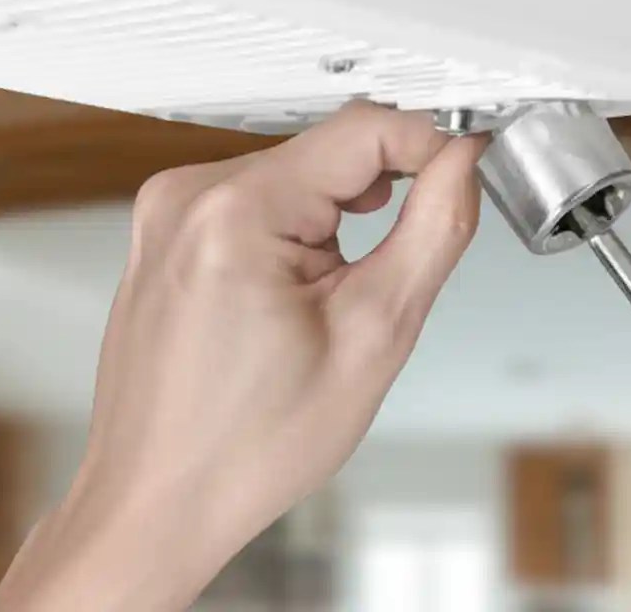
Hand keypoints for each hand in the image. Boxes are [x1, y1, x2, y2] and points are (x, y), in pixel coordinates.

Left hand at [0, 102, 486, 610]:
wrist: (160, 501)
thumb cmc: (245, 447)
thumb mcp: (373, 337)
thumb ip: (433, 230)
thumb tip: (462, 165)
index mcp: (234, 212)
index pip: (365, 128)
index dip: (434, 144)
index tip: (470, 170)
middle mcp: (187, 197)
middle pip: (329, 151)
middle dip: (384, 195)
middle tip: (403, 269)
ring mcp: (168, 214)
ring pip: (297, 179)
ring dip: (339, 221)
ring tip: (337, 303)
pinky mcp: (167, 235)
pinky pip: (257, 206)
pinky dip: (299, 235)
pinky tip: (299, 298)